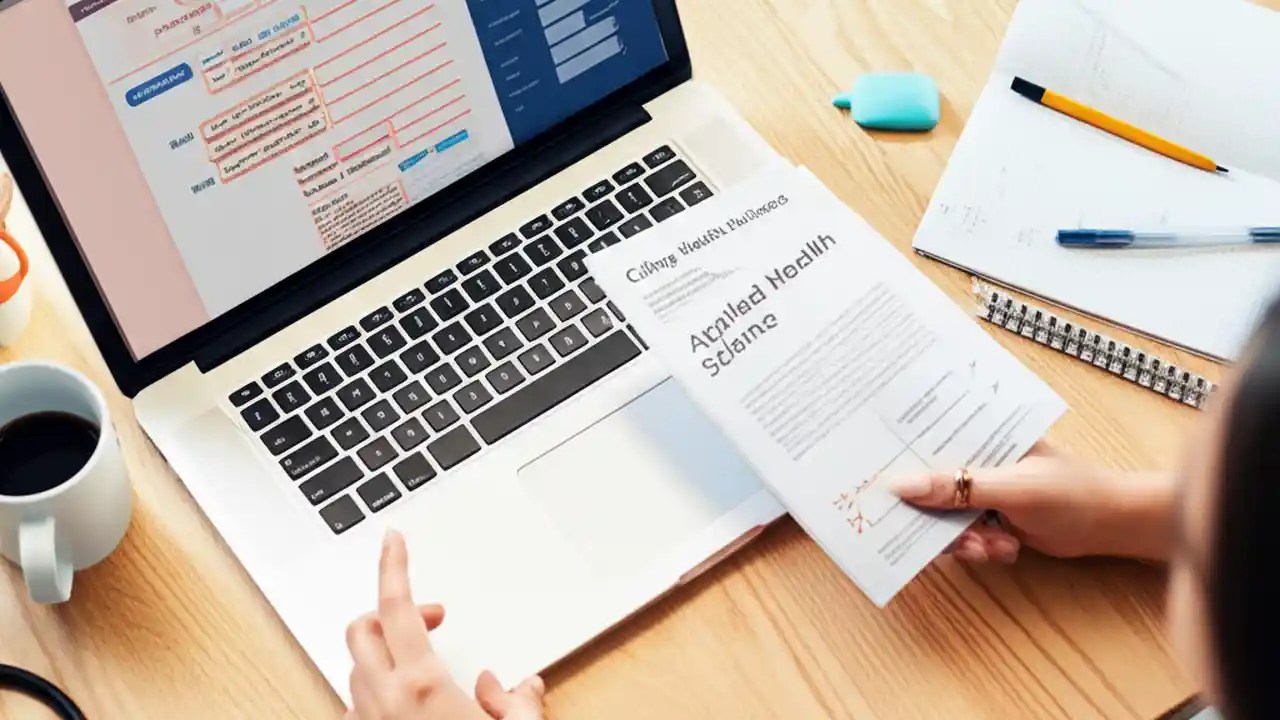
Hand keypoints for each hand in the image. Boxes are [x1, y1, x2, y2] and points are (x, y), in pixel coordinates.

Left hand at [345, 531, 544, 719]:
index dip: (392, 566)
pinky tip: (403, 702)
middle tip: (428, 620)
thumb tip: (512, 688)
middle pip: (363, 630)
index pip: (396, 607)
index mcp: (422, 686)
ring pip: (357, 668)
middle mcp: (385, 701)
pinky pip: (355, 705)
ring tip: (421, 667)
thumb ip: (517, 702)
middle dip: (388, 612)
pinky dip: (375, 691)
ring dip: (384, 655)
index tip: (393, 540)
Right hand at [886, 442, 1174, 562]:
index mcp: (979, 432)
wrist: (1111, 527)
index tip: (874, 479)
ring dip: (961, 537)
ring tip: (989, 543)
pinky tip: (1004, 547)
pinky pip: (958, 534)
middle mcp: (975, 456)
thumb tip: (900, 486)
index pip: (925, 436)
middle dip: (934, 514)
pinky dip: (976, 547)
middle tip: (945, 530)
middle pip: (926, 482)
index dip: (898, 456)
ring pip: (941, 515)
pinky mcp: (986, 516)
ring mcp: (980, 488)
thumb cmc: (1072, 494)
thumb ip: (957, 488)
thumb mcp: (1012, 489)